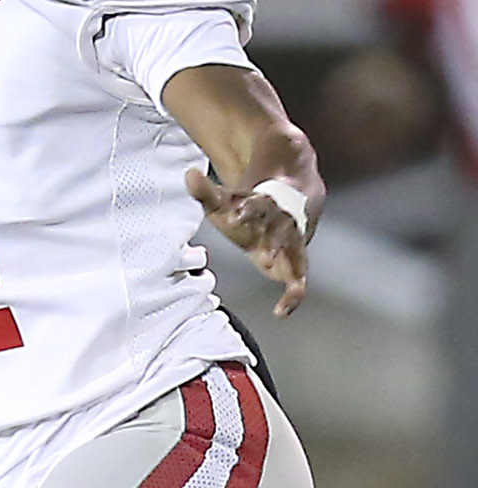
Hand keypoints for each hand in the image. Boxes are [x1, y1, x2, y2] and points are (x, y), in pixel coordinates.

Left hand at [188, 169, 311, 316]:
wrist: (280, 212)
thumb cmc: (244, 210)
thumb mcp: (223, 202)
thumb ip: (205, 192)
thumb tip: (188, 174)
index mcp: (264, 207)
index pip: (258, 206)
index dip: (248, 211)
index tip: (235, 218)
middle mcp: (283, 224)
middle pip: (283, 230)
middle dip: (276, 242)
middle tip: (265, 255)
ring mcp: (292, 245)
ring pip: (297, 254)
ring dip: (288, 265)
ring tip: (276, 276)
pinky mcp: (296, 265)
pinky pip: (299, 283)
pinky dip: (292, 298)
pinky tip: (281, 312)